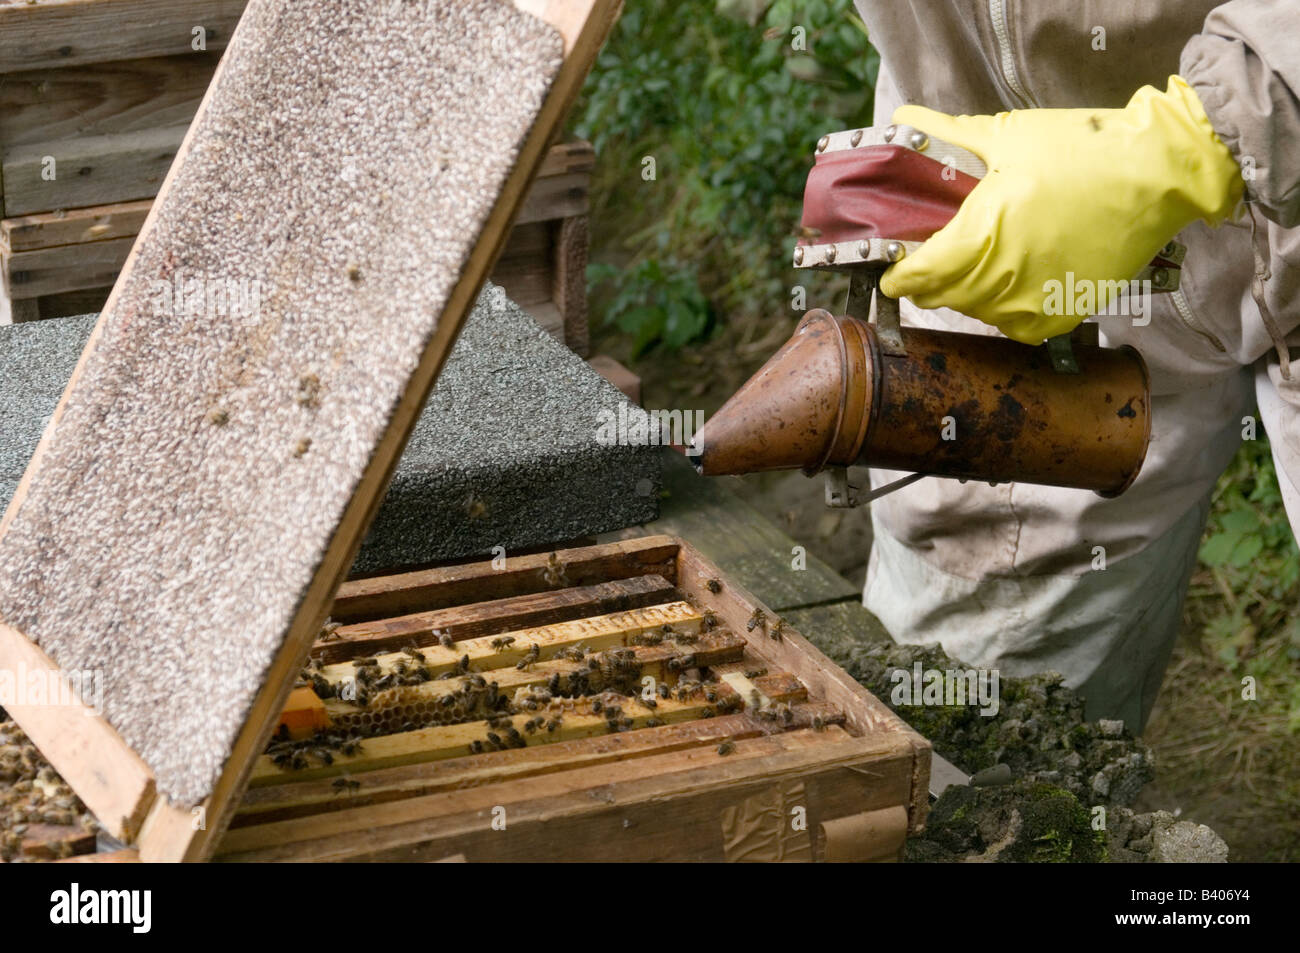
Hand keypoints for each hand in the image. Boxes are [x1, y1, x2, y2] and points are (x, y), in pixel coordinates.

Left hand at [880, 77, 1241, 343]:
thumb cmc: (1086, 151)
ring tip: (976, 265)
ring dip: (965, 294)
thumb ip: (949, 136)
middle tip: (930, 262)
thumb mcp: (1009, 135)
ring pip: (976, 312)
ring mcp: (1034, 303)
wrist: (1159, 174)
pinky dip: (1003, 309)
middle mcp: (1004, 278)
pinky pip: (1014, 326)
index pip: (920, 275)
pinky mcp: (1063, 314)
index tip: (892, 272)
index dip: (900, 276)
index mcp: (983, 234)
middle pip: (943, 296)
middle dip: (929, 282)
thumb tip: (906, 121)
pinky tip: (1010, 283)